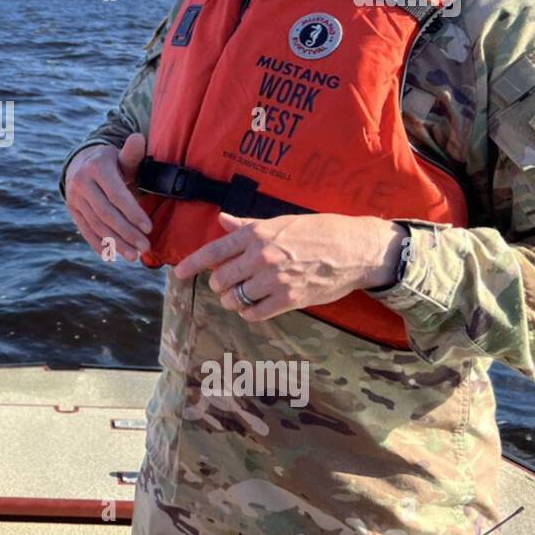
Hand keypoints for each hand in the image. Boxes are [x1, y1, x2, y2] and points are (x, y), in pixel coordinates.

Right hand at [64, 133, 151, 260]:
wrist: (83, 162)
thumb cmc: (113, 163)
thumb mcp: (122, 156)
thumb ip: (132, 153)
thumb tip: (138, 138)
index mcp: (96, 167)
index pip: (116, 195)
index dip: (133, 214)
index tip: (149, 229)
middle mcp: (81, 182)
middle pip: (106, 214)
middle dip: (126, 233)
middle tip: (145, 248)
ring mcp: (74, 197)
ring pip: (96, 225)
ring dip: (115, 243)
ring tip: (133, 256)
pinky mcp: (71, 210)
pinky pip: (85, 230)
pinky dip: (98, 244)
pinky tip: (112, 255)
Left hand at [173, 211, 406, 320]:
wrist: (354, 248)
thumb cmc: (318, 231)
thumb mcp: (280, 221)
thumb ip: (247, 226)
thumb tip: (222, 220)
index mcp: (256, 234)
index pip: (214, 251)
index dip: (192, 264)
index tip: (179, 273)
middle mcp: (260, 256)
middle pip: (221, 279)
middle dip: (219, 285)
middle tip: (226, 285)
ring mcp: (274, 279)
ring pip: (235, 299)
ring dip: (233, 301)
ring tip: (240, 297)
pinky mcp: (289, 299)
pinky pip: (255, 313)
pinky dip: (249, 313)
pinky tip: (254, 308)